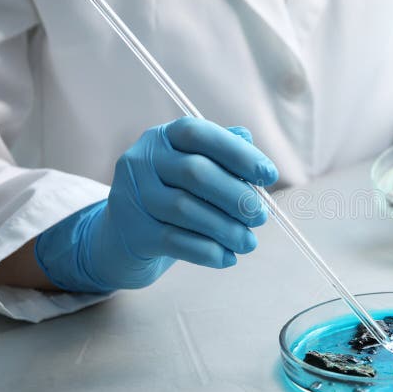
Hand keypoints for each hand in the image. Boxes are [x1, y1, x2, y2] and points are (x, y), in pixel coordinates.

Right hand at [35, 117, 277, 292]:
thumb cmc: (172, 196)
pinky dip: (207, 251)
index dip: (238, 153)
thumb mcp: (192, 170)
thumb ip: (220, 155)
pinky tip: (227, 257)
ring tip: (248, 242)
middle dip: (237, 196)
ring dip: (226, 228)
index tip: (269, 175)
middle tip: (260, 217)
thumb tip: (247, 139)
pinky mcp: (133, 232)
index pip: (199, 134)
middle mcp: (141, 161)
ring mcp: (133, 196)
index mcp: (162, 138)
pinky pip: (175, 241)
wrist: (123, 237)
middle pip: (195, 173)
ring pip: (185, 209)